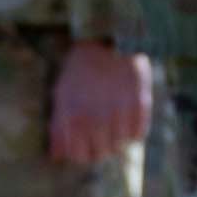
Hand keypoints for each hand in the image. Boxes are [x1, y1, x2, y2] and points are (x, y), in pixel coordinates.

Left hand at [50, 41, 154, 167]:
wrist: (107, 40)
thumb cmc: (80, 71)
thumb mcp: (62, 95)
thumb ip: (57, 127)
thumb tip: (56, 156)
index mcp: (74, 118)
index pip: (80, 156)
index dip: (82, 154)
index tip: (84, 145)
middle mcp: (97, 118)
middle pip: (102, 154)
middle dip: (99, 148)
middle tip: (100, 135)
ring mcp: (120, 112)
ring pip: (121, 145)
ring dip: (117, 139)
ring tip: (113, 123)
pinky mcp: (140, 104)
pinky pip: (139, 133)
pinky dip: (134, 130)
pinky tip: (127, 117)